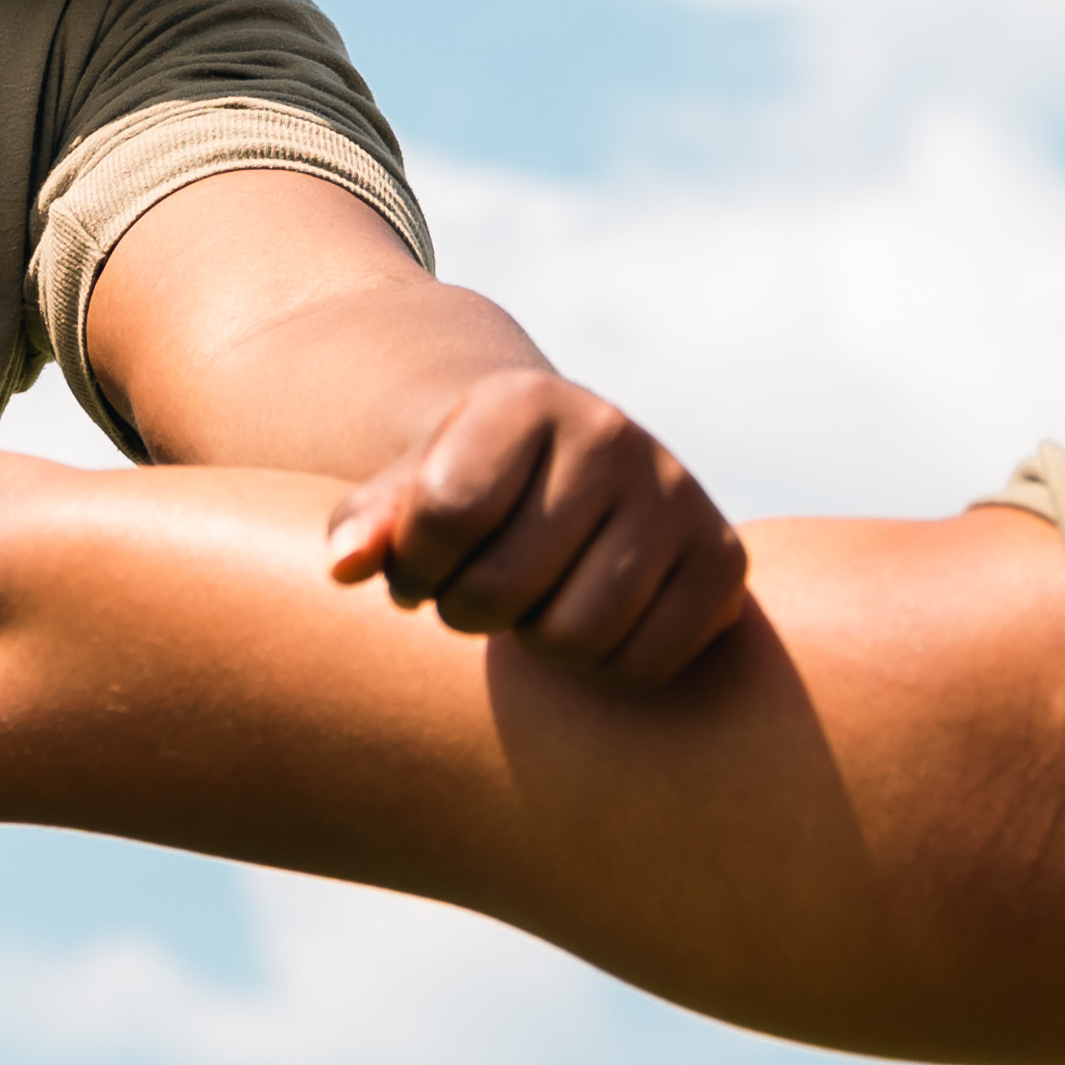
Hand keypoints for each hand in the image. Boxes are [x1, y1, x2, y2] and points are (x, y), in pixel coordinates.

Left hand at [323, 368, 748, 685]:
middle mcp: (609, 432)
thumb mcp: (409, 489)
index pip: (446, 510)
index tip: (412, 568)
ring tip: (526, 603)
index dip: (412, 564)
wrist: (565, 474)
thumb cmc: (469, 487)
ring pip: (576, 635)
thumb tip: (341, 565)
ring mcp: (676, 494)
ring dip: (533, 643)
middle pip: (504, 584)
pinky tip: (584, 616)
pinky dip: (602, 666)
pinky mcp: (723, 559)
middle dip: (466, 610)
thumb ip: (367, 521)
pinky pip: (646, 663)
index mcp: (521, 398)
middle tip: (468, 593)